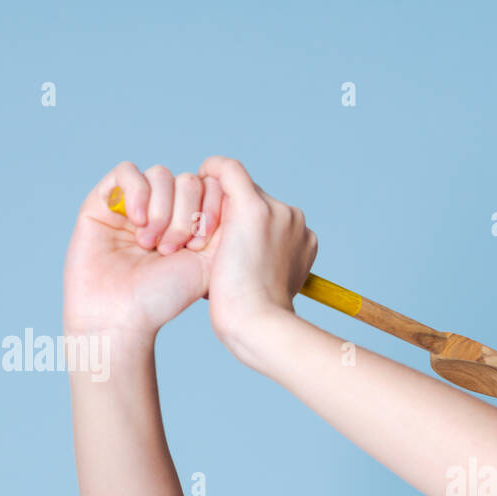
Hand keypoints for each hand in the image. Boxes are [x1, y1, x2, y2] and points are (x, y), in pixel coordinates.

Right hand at [63, 161, 223, 341]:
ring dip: (162, 210)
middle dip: (185, 215)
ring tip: (152, 244)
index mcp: (191, 223)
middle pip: (188, 180)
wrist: (120, 316)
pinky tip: (137, 221)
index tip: (202, 244)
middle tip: (173, 249)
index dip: (211, 208)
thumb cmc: (164, 296)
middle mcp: (164, 210)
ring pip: (160, 174)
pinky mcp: (104, 199)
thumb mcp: (209, 262)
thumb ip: (225, 226)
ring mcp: (134, 203)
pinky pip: (126, 170)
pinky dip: (137, 192)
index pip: (211, 188)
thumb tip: (234, 191)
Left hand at [192, 156, 317, 356]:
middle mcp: (294, 221)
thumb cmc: (255, 319)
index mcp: (302, 241)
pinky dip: (209, 172)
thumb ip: (258, 267)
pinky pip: (226, 170)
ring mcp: (277, 212)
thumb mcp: (263, 290)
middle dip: (228, 213)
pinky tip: (194, 183)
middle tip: (199, 237)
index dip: (243, 226)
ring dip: (216, 204)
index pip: (268, 218)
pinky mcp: (254, 208)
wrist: (259, 324)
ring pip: (239, 189)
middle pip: (254, 200)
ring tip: (195, 231)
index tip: (222, 242)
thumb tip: (240, 265)